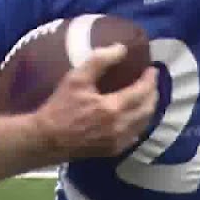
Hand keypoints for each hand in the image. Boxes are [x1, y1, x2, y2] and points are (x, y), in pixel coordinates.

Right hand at [35, 43, 159, 159]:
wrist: (46, 139)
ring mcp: (118, 141)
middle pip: (148, 109)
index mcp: (112, 108)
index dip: (150, 79)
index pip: (142, 91)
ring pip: (144, 123)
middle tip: (150, 81)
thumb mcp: (76, 78)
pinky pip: (135, 135)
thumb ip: (100, 60)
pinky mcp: (113, 150)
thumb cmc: (60, 107)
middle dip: (153, 93)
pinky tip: (136, 115)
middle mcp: (120, 127)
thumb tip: (121, 49)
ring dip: (149, 108)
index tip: (152, 69)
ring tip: (146, 96)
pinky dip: (140, 122)